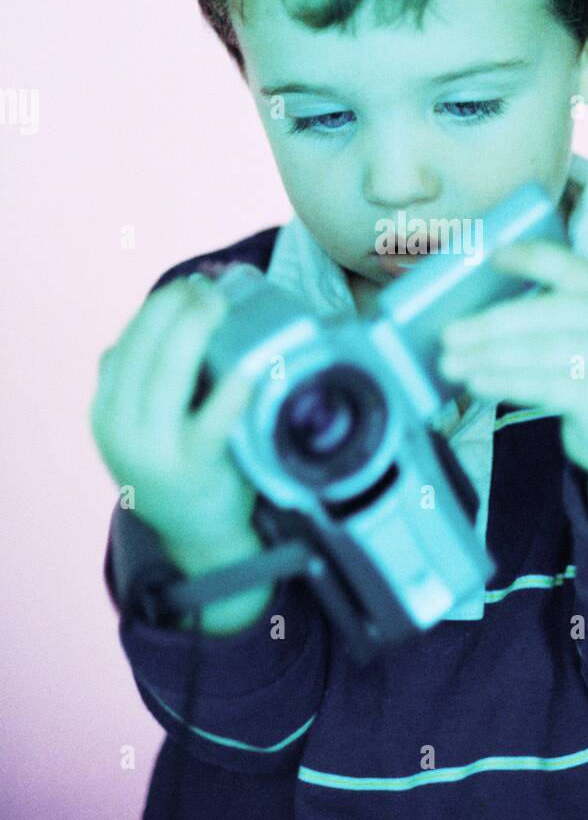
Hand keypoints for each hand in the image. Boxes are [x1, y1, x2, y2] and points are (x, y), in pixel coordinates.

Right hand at [90, 274, 258, 559]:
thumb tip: (169, 310)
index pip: (127, 345)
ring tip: (221, 304)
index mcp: (106, 412)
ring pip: (168, 375)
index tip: (188, 285)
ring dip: (196, 330)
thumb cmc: (180, 461)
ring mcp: (154, 451)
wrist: (199, 534)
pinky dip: (230, 389)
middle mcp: (120, 430)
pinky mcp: (194, 469)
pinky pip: (211, 421)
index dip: (157, 308)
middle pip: (145, 351)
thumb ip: (145, 376)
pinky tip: (249, 365)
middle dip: (176, 309)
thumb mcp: (146, 421)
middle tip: (210, 287)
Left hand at [438, 240, 587, 488]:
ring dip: (488, 357)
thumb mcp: (586, 334)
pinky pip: (545, 387)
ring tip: (450, 362)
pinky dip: (506, 383)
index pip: (565, 264)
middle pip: (544, 314)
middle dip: (489, 324)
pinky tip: (477, 383)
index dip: (527, 258)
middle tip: (446, 334)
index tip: (489, 257)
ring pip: (540, 352)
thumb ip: (548, 315)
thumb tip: (472, 311)